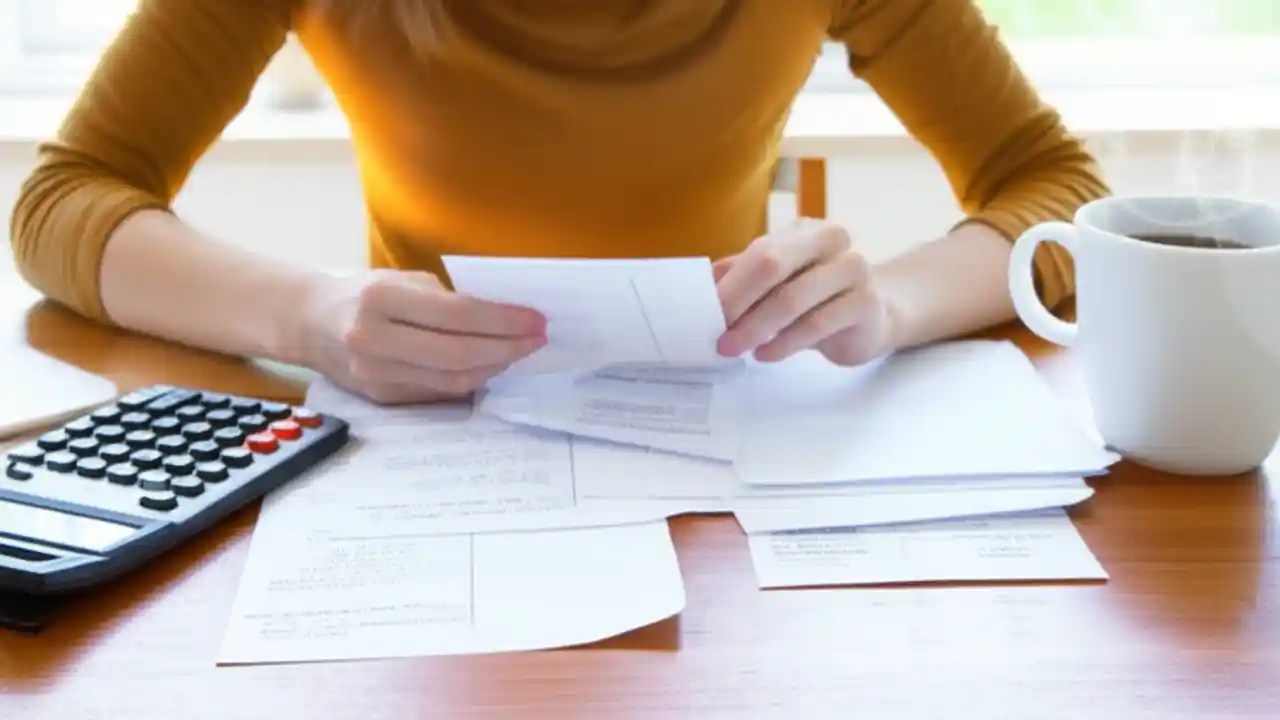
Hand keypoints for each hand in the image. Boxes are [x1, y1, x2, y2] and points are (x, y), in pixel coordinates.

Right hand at [297, 270, 545, 403]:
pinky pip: (438, 393)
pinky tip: (489, 367)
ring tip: (518, 352)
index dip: (504, 320)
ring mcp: (375, 374)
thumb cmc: (364, 293)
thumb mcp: (403, 280)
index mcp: (382, 299)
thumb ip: (448, 299)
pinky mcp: (380, 397)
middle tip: (537, 340)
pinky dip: (470, 381)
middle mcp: (375, 339)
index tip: (536, 320)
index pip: (458, 314)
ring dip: (494, 368)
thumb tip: (506, 319)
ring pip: (452, 381)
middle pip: (459, 354)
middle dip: (508, 349)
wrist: (308, 322)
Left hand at [714, 219, 893, 365]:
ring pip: (793, 298)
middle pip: (773, 266)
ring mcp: (852, 269)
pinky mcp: (865, 303)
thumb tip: (700, 287)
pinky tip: (765, 355)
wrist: (874, 315)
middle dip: (738, 303)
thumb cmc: (818, 297)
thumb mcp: (779, 282)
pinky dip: (785, 343)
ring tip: (734, 349)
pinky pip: (817, 324)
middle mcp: (831, 241)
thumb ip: (744, 277)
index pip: (759, 252)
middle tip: (716, 334)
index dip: (730, 284)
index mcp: (804, 231)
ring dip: (756, 328)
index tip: (704, 313)